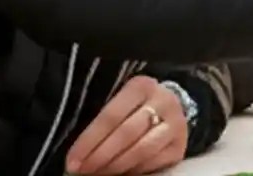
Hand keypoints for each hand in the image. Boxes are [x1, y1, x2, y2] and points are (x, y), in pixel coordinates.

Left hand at [65, 76, 187, 174]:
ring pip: (142, 150)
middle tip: (82, 170)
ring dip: (115, 166)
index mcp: (141, 86)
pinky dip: (134, 171)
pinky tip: (119, 173)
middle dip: (99, 156)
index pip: (111, 116)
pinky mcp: (180, 146)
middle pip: (126, 133)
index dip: (89, 141)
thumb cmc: (133, 107)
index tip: (71, 161)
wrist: (168, 107)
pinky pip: (154, 163)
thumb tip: (76, 152)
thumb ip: (101, 120)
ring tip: (97, 173)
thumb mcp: (119, 101)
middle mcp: (163, 101)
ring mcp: (175, 124)